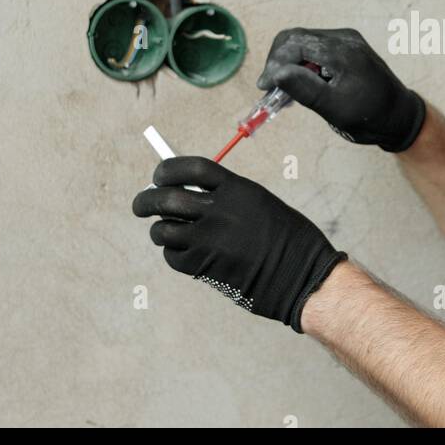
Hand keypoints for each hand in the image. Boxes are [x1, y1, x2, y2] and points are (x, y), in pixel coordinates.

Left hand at [132, 157, 345, 332]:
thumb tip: (189, 193)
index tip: (160, 175)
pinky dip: (173, 253)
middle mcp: (220, 211)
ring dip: (160, 230)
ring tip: (165, 232)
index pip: (191, 168)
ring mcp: (210, 240)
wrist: (303, 276)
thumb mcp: (260, 204)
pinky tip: (183, 253)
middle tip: (141, 204)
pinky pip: (173, 256)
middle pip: (166, 197)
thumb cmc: (287, 239)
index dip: (169, 169)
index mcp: (238, 189)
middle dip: (146, 200)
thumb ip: (227, 197)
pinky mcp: (205, 267)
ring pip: (163, 229)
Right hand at [257, 27, 425, 152]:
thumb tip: (276, 73)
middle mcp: (344, 39)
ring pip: (303, 43)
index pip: (295, 43)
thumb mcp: (334, 109)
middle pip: (296, 38)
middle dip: (279, 62)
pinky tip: (300, 85)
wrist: (400, 117)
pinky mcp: (347, 48)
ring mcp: (347, 41)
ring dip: (289, 64)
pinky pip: (316, 49)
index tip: (264, 87)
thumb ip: (305, 89)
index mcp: (342, 51)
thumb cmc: (370, 117)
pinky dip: (302, 64)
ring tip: (284, 93)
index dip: (274, 63)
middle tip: (271, 90)